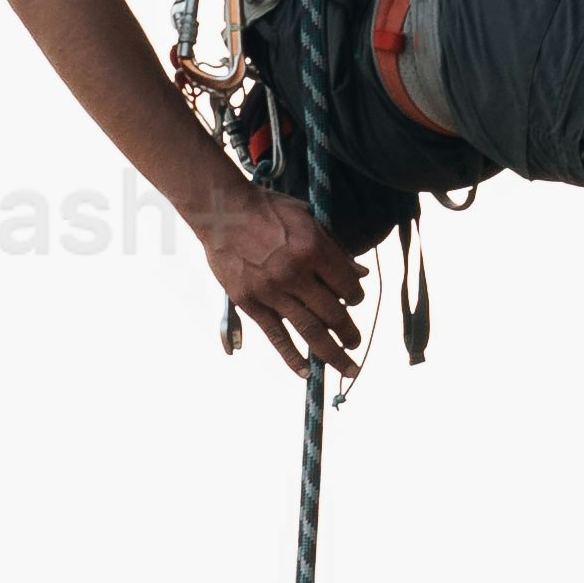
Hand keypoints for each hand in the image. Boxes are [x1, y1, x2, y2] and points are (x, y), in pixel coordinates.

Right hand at [206, 187, 367, 377]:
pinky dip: (292, 357)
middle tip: (355, 342)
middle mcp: (296, 273)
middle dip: (349, 332)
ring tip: (346, 365)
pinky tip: (305, 372)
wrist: (223, 212)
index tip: (354, 300)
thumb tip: (360, 274)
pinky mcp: (251, 303)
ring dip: (333, 352)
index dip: (356, 296)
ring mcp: (272, 291)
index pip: (347, 285)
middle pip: (334, 313)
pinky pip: (276, 336)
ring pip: (311, 330)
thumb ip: (334, 249)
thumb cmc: (267, 210)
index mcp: (313, 248)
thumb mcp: (307, 219)